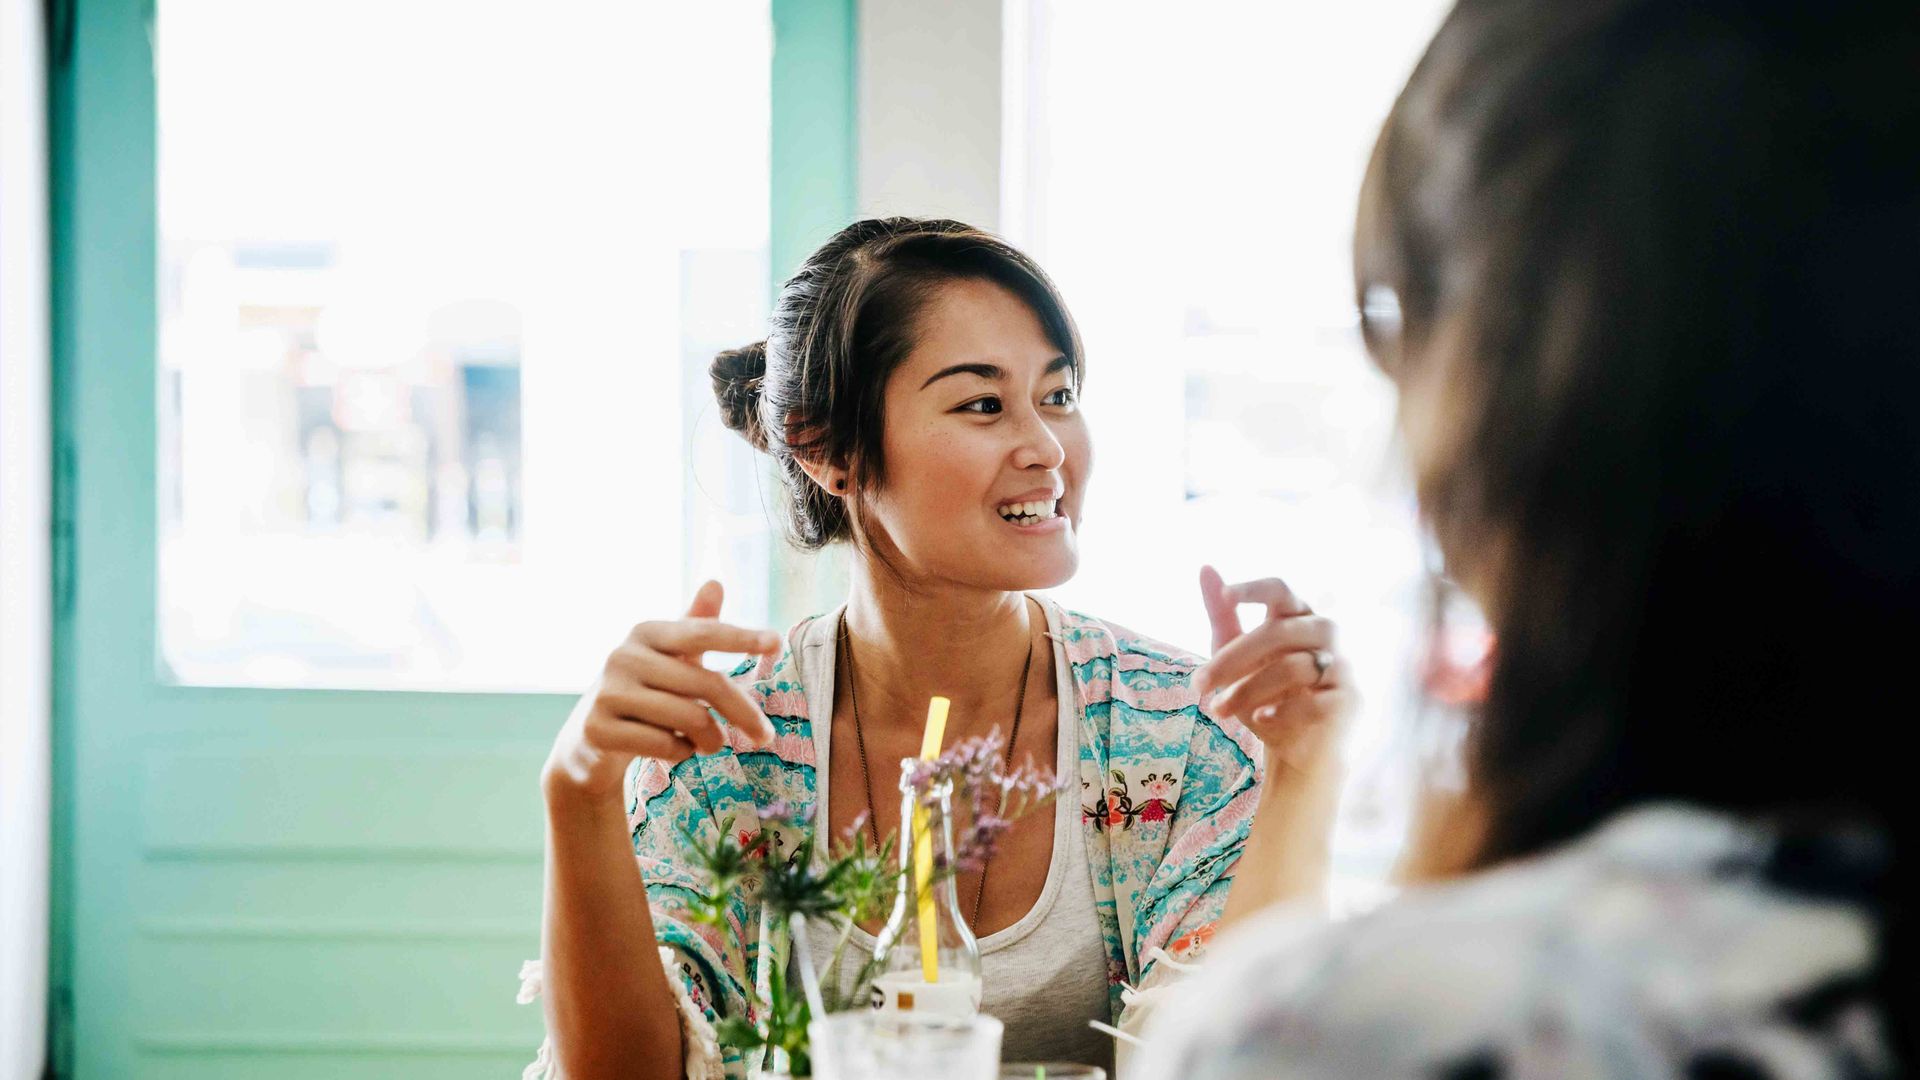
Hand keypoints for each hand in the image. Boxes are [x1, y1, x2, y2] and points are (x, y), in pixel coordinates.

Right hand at [542, 580, 780, 802]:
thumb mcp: (670, 657)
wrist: (589, 737)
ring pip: (690, 718)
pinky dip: (682, 753)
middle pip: (706, 684)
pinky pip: (666, 745)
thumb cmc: (644, 691)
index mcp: (646, 632)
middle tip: (766, 736)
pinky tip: (677, 750)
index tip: (776, 643)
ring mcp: (608, 692)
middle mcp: (623, 656)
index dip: (740, 637)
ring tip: (712, 744)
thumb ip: (695, 625)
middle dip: (743, 713)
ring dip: (711, 739)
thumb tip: (715, 582)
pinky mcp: (599, 729)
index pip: (702, 632)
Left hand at [1193, 566, 1354, 776]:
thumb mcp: (1235, 654)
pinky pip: (1315, 701)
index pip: (1281, 590)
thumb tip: (1205, 567)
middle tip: (1197, 685)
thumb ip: (1222, 614)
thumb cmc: (1264, 694)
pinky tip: (1261, 719)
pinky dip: (1282, 710)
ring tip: (1219, 711)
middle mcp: (1325, 634)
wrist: (1296, 748)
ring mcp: (1341, 666)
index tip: (1226, 596)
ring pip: (1292, 668)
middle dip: (1231, 660)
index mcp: (1297, 617)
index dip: (1255, 589)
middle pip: (1278, 633)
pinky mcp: (1349, 700)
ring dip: (1247, 690)